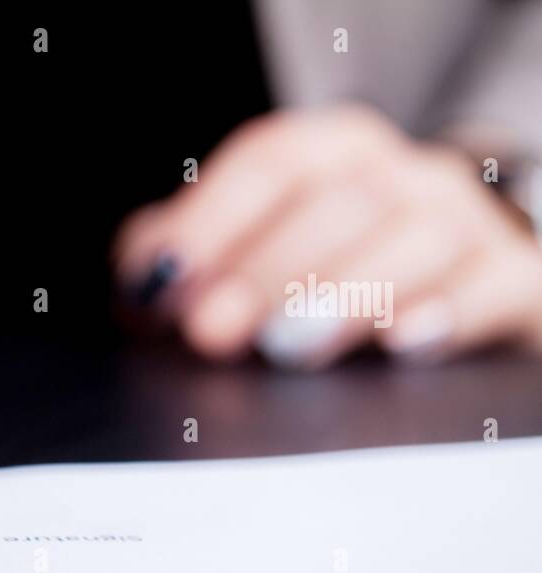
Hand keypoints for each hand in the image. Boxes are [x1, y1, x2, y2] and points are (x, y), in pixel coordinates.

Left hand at [114, 104, 541, 367]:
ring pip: (417, 234)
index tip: (163, 285)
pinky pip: (494, 283)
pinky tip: (400, 343)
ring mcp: (463, 223)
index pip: (271, 162)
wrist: (449, 301)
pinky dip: (448, 311)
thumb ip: (183, 255)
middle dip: (264, 269)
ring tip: (289, 346)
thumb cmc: (325, 275)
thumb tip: (140, 281)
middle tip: (212, 332)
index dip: (210, 222)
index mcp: (328, 153)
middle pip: (337, 200)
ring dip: (344, 291)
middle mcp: (398, 174)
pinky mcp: (510, 280)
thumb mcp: (247, 253)